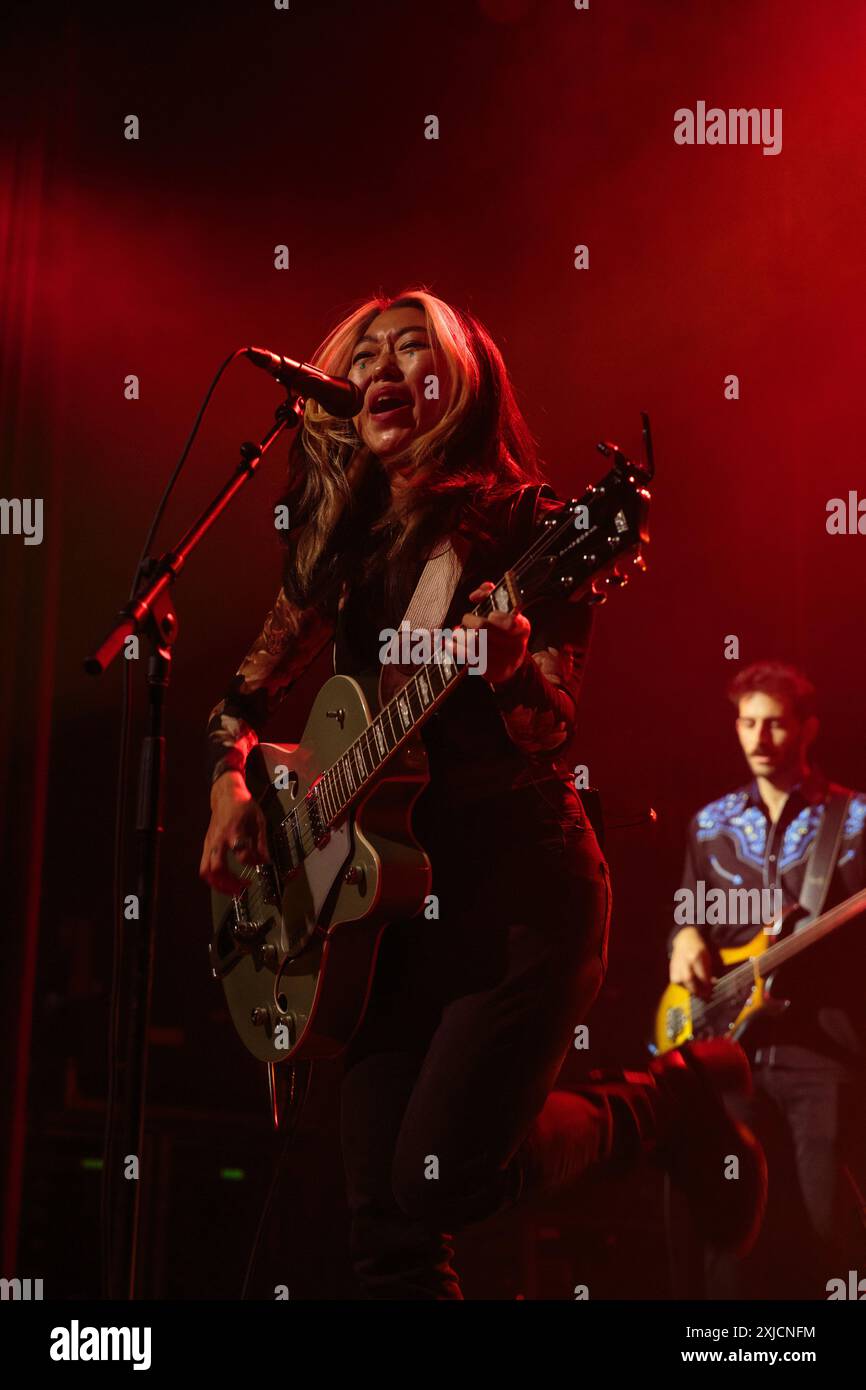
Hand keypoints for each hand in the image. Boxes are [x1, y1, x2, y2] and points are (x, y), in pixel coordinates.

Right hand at [199, 771, 268, 895]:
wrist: (225, 795)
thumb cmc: (243, 806)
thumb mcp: (259, 820)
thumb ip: (262, 843)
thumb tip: (266, 861)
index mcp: (234, 831)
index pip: (242, 854)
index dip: (253, 861)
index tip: (261, 862)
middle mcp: (219, 839)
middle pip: (217, 868)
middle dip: (229, 883)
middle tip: (242, 888)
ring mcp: (210, 843)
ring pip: (206, 870)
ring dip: (218, 884)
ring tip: (232, 889)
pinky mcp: (206, 845)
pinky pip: (204, 866)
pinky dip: (213, 877)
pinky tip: (225, 880)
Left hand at [457, 580, 529, 686]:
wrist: (510, 664)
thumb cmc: (504, 633)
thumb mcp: (505, 613)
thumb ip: (491, 595)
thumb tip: (475, 595)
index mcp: (521, 627)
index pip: (510, 621)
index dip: (497, 617)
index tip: (491, 614)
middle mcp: (514, 644)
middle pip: (484, 629)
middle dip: (470, 620)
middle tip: (466, 619)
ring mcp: (502, 659)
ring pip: (473, 643)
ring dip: (460, 635)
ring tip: (456, 632)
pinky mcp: (491, 671)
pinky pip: (468, 658)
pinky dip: (456, 649)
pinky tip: (450, 644)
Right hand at [669, 927, 713, 997]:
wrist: (685, 939)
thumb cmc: (698, 948)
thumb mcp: (707, 956)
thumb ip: (708, 970)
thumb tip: (712, 983)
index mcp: (695, 956)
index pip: (701, 975)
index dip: (706, 985)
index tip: (710, 989)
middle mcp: (684, 960)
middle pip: (688, 979)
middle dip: (697, 990)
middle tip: (704, 994)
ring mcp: (676, 964)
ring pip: (681, 981)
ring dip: (689, 988)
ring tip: (697, 990)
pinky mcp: (671, 968)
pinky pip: (676, 981)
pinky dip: (683, 985)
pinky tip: (688, 984)